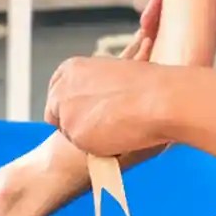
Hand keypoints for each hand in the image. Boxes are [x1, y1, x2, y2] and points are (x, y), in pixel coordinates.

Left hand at [44, 39, 178, 157]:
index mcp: (71, 68)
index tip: (82, 111)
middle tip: (98, 125)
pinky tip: (117, 137)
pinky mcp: (74, 134)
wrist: (160, 98)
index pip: (56, 91)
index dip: (71, 104)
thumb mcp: (115, 73)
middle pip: (55, 114)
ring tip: (116, 128)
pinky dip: (97, 147)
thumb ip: (97, 86)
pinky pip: (83, 147)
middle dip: (74, 121)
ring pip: (69, 134)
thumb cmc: (148, 86)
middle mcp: (62, 88)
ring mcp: (66, 112)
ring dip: (88, 135)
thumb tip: (96, 101)